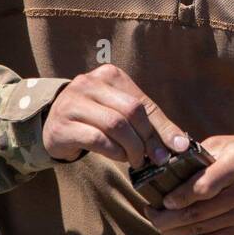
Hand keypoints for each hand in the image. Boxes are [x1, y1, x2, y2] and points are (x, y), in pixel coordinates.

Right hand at [41, 64, 190, 165]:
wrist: (52, 124)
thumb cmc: (94, 117)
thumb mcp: (122, 113)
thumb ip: (150, 123)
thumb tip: (181, 144)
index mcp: (109, 75)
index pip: (143, 102)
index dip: (162, 128)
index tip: (177, 148)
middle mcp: (89, 83)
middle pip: (130, 111)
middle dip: (147, 139)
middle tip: (154, 158)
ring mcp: (72, 102)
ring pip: (115, 125)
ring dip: (132, 148)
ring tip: (136, 160)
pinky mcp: (62, 125)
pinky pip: (97, 139)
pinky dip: (114, 152)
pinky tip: (119, 157)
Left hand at [143, 134, 233, 234]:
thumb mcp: (231, 143)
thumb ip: (202, 154)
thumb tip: (171, 165)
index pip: (205, 187)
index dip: (180, 197)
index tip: (164, 200)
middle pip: (199, 213)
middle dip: (168, 218)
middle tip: (151, 214)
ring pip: (203, 230)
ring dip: (175, 231)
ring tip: (158, 225)